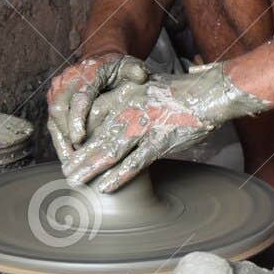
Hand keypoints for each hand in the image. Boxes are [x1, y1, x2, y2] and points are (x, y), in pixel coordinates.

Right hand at [46, 53, 150, 158]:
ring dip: (62, 142)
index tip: (79, 139)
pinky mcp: (55, 102)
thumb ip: (134, 70)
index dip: (77, 118)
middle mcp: (67, 80)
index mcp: (86, 72)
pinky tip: (70, 159)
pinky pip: (53, 125)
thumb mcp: (128, 66)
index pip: (78, 97)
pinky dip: (61, 142)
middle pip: (59, 109)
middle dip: (67, 134)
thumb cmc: (117, 68)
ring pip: (53, 119)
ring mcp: (58, 91)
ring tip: (72, 164)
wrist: (100, 59)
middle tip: (76, 158)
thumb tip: (141, 75)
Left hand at [63, 64, 270, 192]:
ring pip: (109, 150)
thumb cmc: (178, 93)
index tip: (68, 148)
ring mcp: (143, 125)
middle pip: (95, 135)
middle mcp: (129, 108)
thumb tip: (110, 115)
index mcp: (124, 94)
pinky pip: (134, 162)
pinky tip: (104, 187)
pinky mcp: (158, 141)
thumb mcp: (145, 87)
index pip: (90, 114)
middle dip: (78, 156)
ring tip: (75, 181)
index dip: (76, 133)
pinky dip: (118, 176)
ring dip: (89, 168)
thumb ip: (126, 99)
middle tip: (66, 171)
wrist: (208, 94)